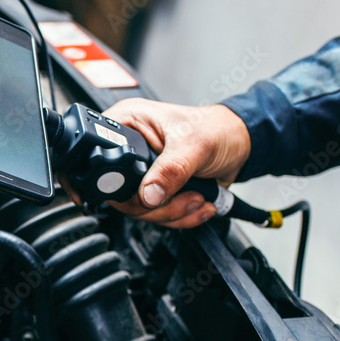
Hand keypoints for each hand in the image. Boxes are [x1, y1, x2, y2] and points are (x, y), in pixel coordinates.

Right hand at [63, 99, 250, 228]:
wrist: (241, 145)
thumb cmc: (218, 128)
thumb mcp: (194, 144)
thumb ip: (170, 170)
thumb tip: (148, 194)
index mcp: (126, 124)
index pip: (98, 155)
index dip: (102, 179)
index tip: (120, 193)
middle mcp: (129, 149)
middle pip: (118, 193)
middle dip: (152, 204)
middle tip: (180, 196)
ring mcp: (142, 173)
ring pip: (138, 209)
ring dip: (170, 212)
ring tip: (197, 198)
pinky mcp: (155, 190)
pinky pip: (155, 215)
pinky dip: (178, 216)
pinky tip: (198, 204)